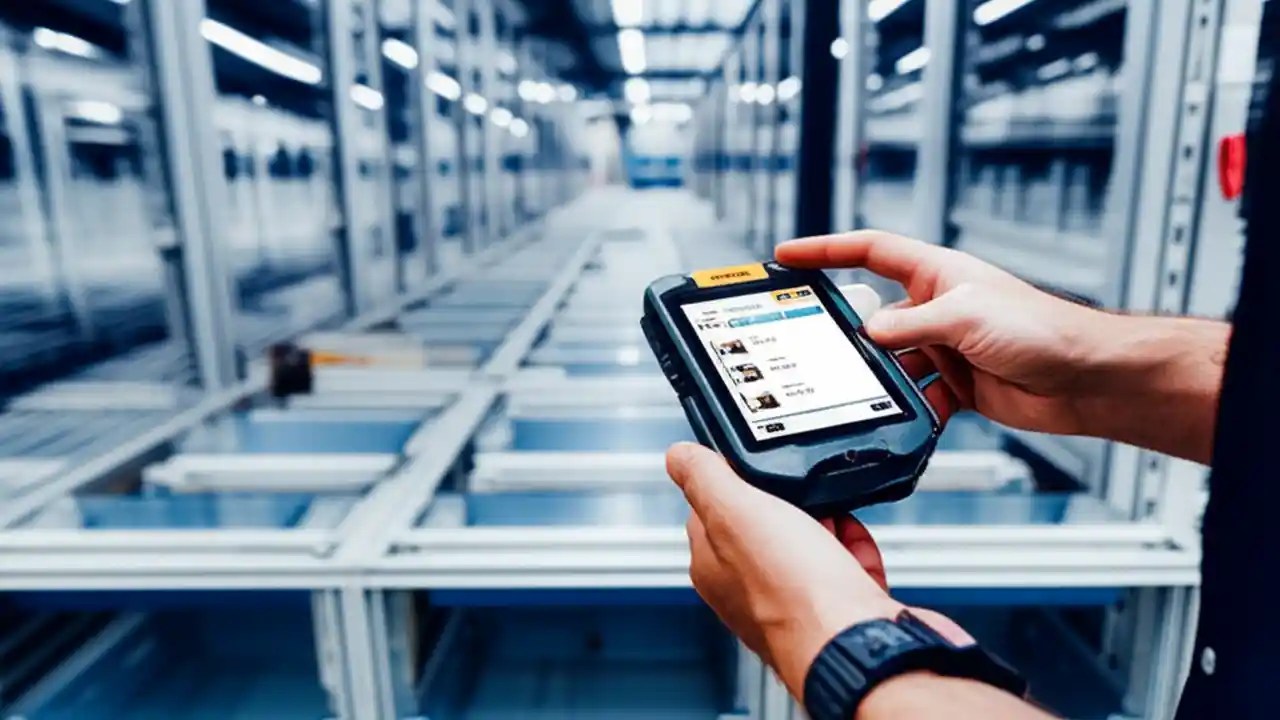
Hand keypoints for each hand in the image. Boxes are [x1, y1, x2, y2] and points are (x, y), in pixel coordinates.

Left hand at [667, 443, 973, 701]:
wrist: (861, 644)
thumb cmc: (795, 592)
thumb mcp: (735, 512)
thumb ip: (704, 478)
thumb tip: (677, 455)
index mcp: (714, 566)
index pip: (711, 508)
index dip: (736, 481)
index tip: (758, 468)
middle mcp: (750, 589)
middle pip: (768, 521)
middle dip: (794, 502)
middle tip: (806, 497)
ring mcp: (796, 602)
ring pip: (813, 542)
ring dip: (832, 523)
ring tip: (839, 522)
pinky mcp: (838, 610)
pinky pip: (848, 566)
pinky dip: (858, 551)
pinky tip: (859, 552)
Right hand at [778, 231, 1108, 434]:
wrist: (1088, 379)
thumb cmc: (1042, 329)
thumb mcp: (965, 317)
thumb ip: (909, 326)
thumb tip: (866, 333)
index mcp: (937, 274)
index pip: (869, 252)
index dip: (825, 251)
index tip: (786, 256)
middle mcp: (936, 308)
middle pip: (872, 314)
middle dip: (846, 332)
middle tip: (812, 345)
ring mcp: (944, 348)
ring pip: (890, 364)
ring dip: (879, 380)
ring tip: (859, 392)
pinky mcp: (955, 386)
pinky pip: (915, 399)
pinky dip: (906, 411)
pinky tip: (900, 420)